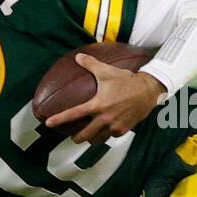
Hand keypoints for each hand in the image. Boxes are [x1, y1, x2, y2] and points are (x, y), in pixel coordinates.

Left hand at [45, 53, 166, 144]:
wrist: (148, 90)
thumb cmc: (127, 80)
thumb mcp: (106, 71)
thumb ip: (90, 64)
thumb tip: (78, 57)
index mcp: (97, 105)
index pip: (74, 114)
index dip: (59, 119)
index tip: (48, 123)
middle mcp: (104, 118)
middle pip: (84, 135)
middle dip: (77, 138)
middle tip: (73, 137)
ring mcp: (114, 126)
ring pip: (98, 139)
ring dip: (92, 139)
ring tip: (89, 137)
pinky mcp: (123, 130)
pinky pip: (111, 136)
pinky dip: (107, 135)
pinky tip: (106, 131)